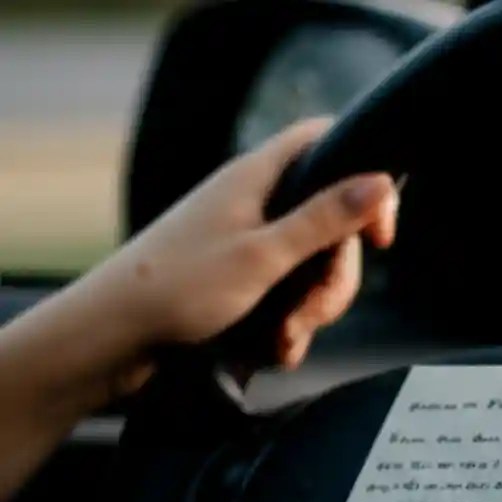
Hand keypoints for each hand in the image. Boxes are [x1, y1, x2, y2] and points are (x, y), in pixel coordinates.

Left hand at [89, 117, 397, 374]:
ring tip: (284, 339)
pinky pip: (289, 296)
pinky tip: (274, 348)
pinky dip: (289, 324)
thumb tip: (382, 181)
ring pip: (314, 268)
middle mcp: (255, 203)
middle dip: (334, 276)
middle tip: (312, 310)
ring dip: (311, 310)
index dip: (364, 177)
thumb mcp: (263, 256)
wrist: (109, 341)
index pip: (326, 143)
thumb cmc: (176, 289)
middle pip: (332, 224)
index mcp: (258, 177)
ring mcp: (249, 243)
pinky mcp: (241, 280)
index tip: (378, 234)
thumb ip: (325, 219)